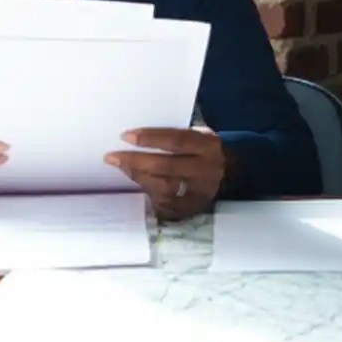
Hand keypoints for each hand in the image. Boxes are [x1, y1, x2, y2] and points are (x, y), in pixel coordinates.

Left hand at [105, 127, 224, 220]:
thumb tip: (136, 134)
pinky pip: (164, 202)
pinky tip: (135, 178)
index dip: (150, 138)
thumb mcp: (197, 134)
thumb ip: (174, 134)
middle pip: (167, 166)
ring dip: (137, 176)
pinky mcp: (192, 208)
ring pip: (164, 187)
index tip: (125, 136)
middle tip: (112, 156)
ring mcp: (200, 192)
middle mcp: (206, 169)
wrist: (229, 173)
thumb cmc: (202, 148)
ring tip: (120, 165)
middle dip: (136, 161)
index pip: (176, 140)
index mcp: (208, 145)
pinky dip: (146, 189)